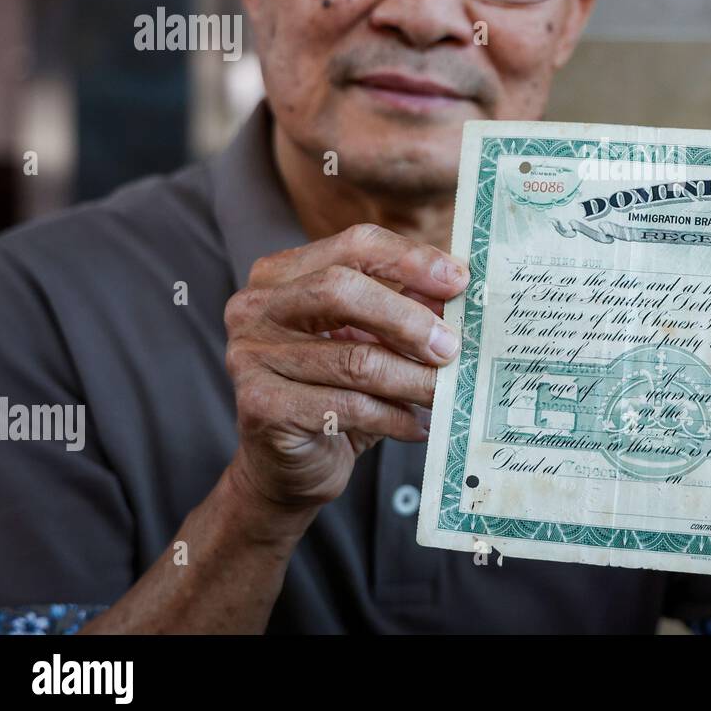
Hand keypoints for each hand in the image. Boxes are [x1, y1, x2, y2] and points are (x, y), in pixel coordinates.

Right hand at [222, 223, 467, 510]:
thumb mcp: (372, 339)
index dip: (410, 259)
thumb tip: (459, 291)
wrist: (290, 464)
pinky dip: (394, 417)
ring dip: (412, 379)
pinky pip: (346, 405)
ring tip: (446, 392)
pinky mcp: (260, 404)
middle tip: (452, 347)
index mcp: (283, 273)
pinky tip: (419, 425)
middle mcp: (257, 306)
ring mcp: (250, 355)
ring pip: (353, 359)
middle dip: (409, 319)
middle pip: (343, 290)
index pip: (354, 245)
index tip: (460, 281)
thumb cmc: (335, 390)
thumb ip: (407, 308)